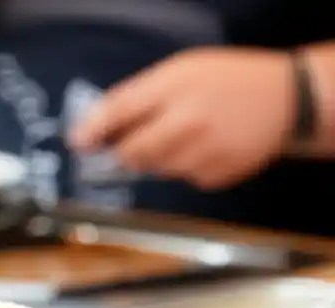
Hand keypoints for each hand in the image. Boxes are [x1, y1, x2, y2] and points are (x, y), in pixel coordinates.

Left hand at [70, 48, 294, 190]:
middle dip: (125, 153)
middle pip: (132, 154)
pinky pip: (183, 180)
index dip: (92, 131)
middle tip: (135, 142)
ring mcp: (204, 152)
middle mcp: (189, 122)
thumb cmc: (223, 81)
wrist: (285, 98)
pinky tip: (204, 149)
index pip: (120, 112)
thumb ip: (134, 98)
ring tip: (182, 137)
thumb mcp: (177, 72)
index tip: (78, 144)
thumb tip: (88, 131)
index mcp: (175, 89)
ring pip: (156, 170)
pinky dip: (185, 168)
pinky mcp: (217, 175)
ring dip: (157, 160)